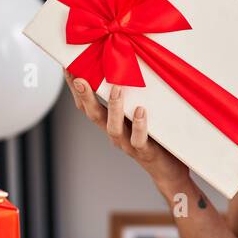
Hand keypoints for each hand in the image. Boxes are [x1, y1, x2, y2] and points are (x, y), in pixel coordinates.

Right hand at [65, 71, 188, 192]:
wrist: (168, 170)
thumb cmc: (155, 139)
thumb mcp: (140, 114)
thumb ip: (133, 97)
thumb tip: (129, 67)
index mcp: (111, 123)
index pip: (87, 105)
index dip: (76, 89)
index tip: (69, 67)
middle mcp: (116, 133)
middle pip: (93, 115)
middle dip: (85, 96)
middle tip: (79, 77)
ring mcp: (128, 144)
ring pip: (113, 128)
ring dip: (113, 108)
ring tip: (116, 88)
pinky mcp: (145, 152)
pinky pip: (138, 140)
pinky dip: (139, 126)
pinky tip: (141, 111)